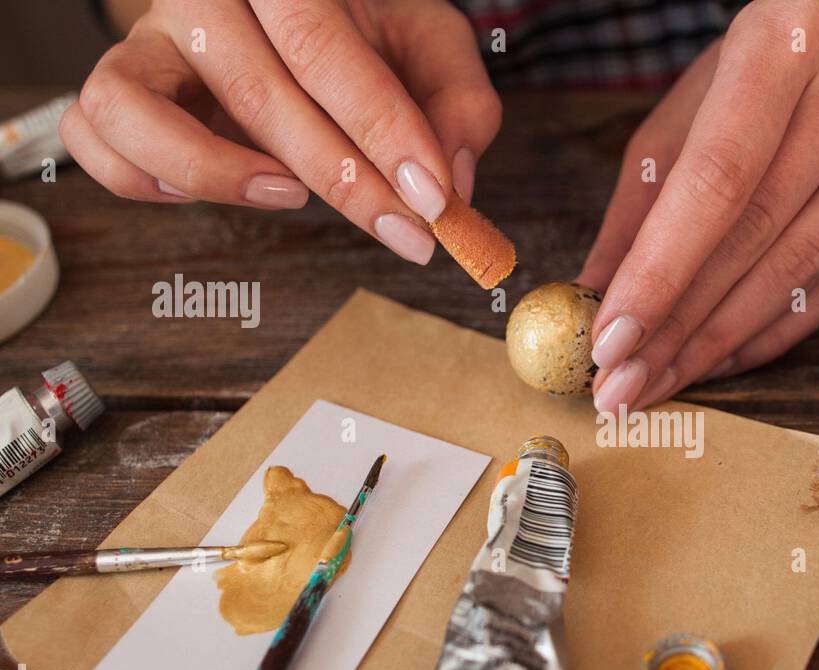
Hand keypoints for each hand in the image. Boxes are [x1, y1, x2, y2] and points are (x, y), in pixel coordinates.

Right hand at [60, 0, 500, 263]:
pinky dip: (146, 180)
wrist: (289, 6)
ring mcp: (151, 42)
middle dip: (341, 178)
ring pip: (130, 106)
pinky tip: (224, 191)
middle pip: (254, 90)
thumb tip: (454, 178)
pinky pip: (94, 140)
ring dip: (214, 172)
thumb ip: (455, 99)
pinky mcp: (122, 89)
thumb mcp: (425, 42)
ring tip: (288, 195)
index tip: (432, 196)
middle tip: (404, 229)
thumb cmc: (360, 28)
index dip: (381, 129)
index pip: (322, 45)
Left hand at [578, 0, 818, 412]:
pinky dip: (770, 334)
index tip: (610, 343)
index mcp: (786, 36)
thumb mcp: (684, 118)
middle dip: (678, 325)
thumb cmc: (754, 85)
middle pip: (756, 235)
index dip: (661, 271)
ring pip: (798, 272)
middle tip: (622, 386)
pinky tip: (720, 361)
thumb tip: (595, 300)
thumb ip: (638, 208)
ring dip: (718, 343)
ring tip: (660, 382)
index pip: (718, 179)